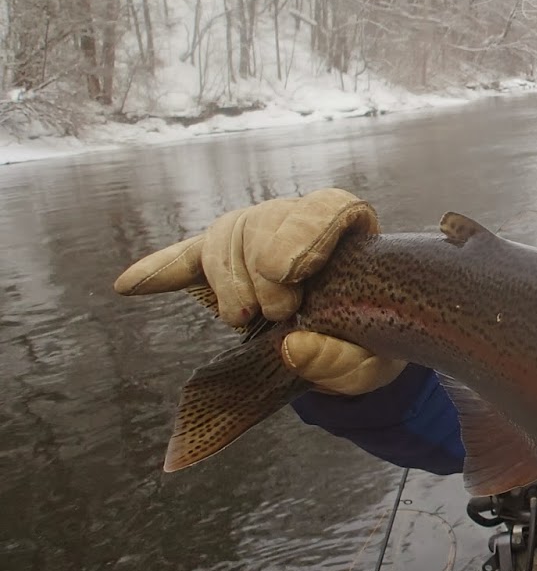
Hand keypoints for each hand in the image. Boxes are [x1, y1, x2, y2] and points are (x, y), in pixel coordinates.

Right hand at [113, 187, 405, 395]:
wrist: (353, 347)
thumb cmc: (370, 345)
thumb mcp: (374, 362)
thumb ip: (342, 358)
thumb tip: (292, 347)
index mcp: (352, 235)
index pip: (328, 208)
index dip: (306, 231)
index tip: (290, 271)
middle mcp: (301, 221)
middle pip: (269, 222)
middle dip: (266, 271)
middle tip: (282, 311)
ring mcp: (258, 235)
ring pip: (227, 236)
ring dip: (229, 279)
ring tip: (243, 316)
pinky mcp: (223, 261)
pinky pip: (186, 259)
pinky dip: (159, 270)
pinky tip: (128, 285)